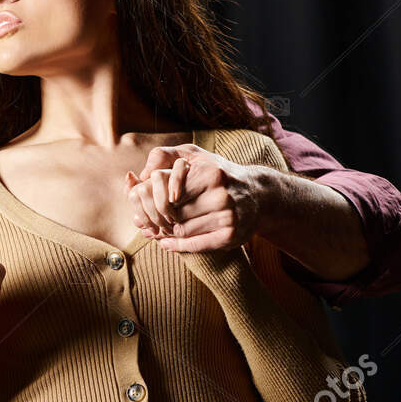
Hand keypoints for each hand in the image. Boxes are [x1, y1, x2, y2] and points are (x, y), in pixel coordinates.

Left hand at [125, 143, 270, 252]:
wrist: (259, 194)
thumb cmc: (218, 174)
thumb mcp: (195, 156)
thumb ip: (165, 155)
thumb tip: (141, 173)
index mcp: (210, 173)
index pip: (168, 193)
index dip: (158, 200)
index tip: (158, 200)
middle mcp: (221, 195)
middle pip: (173, 214)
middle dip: (163, 217)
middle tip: (158, 217)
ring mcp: (229, 216)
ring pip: (181, 231)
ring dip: (170, 231)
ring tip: (167, 226)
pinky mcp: (231, 235)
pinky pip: (194, 245)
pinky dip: (177, 246)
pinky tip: (168, 243)